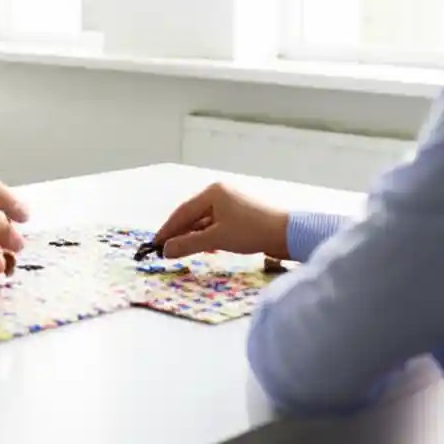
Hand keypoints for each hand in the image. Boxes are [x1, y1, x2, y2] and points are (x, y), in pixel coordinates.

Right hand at [152, 182, 290, 259]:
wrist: (287, 234)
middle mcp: (220, 193)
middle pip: (192, 215)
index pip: (182, 211)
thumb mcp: (216, 239)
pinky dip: (208, 236)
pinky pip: (216, 224)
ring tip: (182, 251)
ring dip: (194, 236)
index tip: (155, 244)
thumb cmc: (252, 231)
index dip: (167, 229)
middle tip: (166, 250)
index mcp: (213, 192)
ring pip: (204, 221)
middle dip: (180, 233)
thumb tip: (166, 251)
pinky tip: (204, 248)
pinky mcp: (240, 215)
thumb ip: (188, 244)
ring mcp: (231, 203)